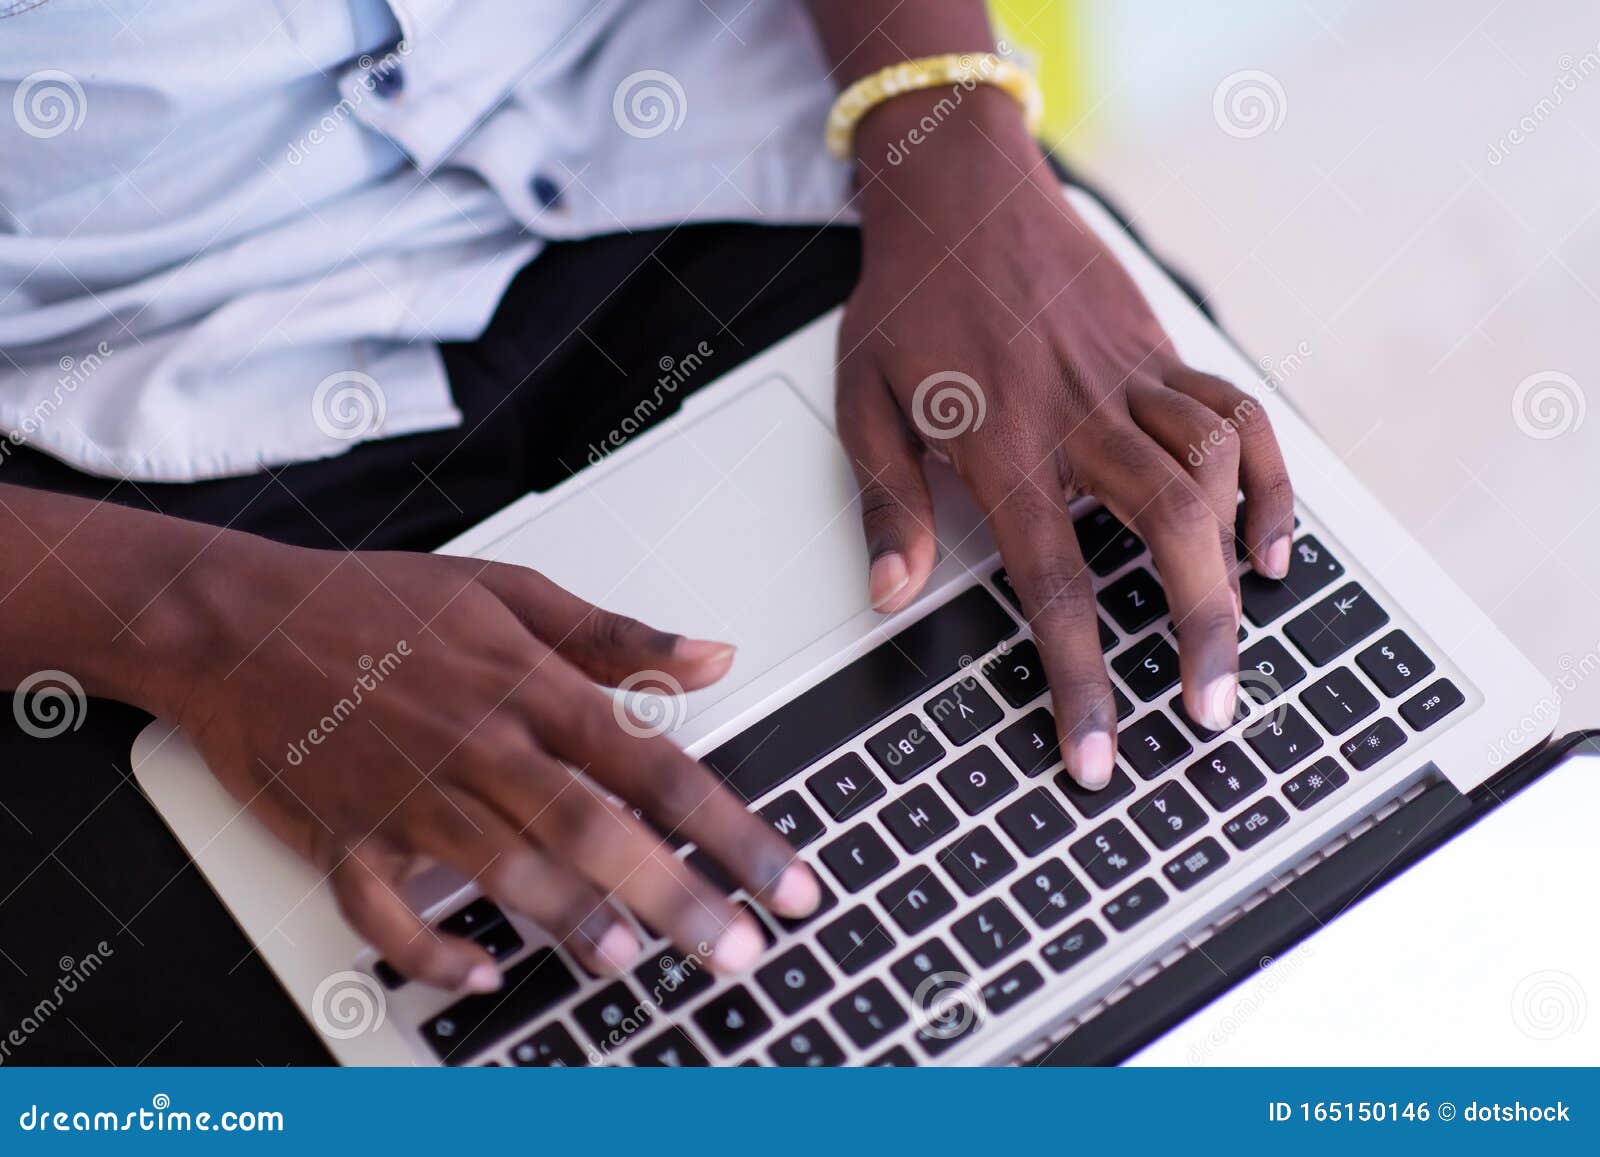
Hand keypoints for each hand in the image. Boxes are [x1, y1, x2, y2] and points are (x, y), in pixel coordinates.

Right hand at [162, 536, 818, 990]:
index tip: (785, 880)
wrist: (237, 622)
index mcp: (530, 686)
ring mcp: (410, 796)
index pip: (656, 764)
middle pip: (597, 830)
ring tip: (629, 960)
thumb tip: (711, 655)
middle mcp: (480, 745)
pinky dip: (434, 949)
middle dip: (677, 897)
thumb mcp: (507, 588)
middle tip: (737, 950)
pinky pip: (391, 913)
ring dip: (574, 922)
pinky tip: (484, 970)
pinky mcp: (345, 836)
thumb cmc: (373, 602)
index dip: (731, 828)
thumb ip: (615, 634)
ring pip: (508, 872)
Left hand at [836, 88, 1293, 788]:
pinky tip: (1268, 542)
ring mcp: (1132, 380)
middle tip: (1209, 713)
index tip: (1098, 754)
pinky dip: (1268, 480)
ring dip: (1237, 563)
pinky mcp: (1163, 354)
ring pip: (1218, 470)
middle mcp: (1080, 417)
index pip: (1053, 584)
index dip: (1081, 681)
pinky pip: (1239, 415)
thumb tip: (892, 595)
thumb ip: (886, 503)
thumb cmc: (907, 301)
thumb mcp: (863, 402)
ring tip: (1235, 641)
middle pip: (1168, 530)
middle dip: (1199, 633)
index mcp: (1002, 445)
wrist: (961, 193)